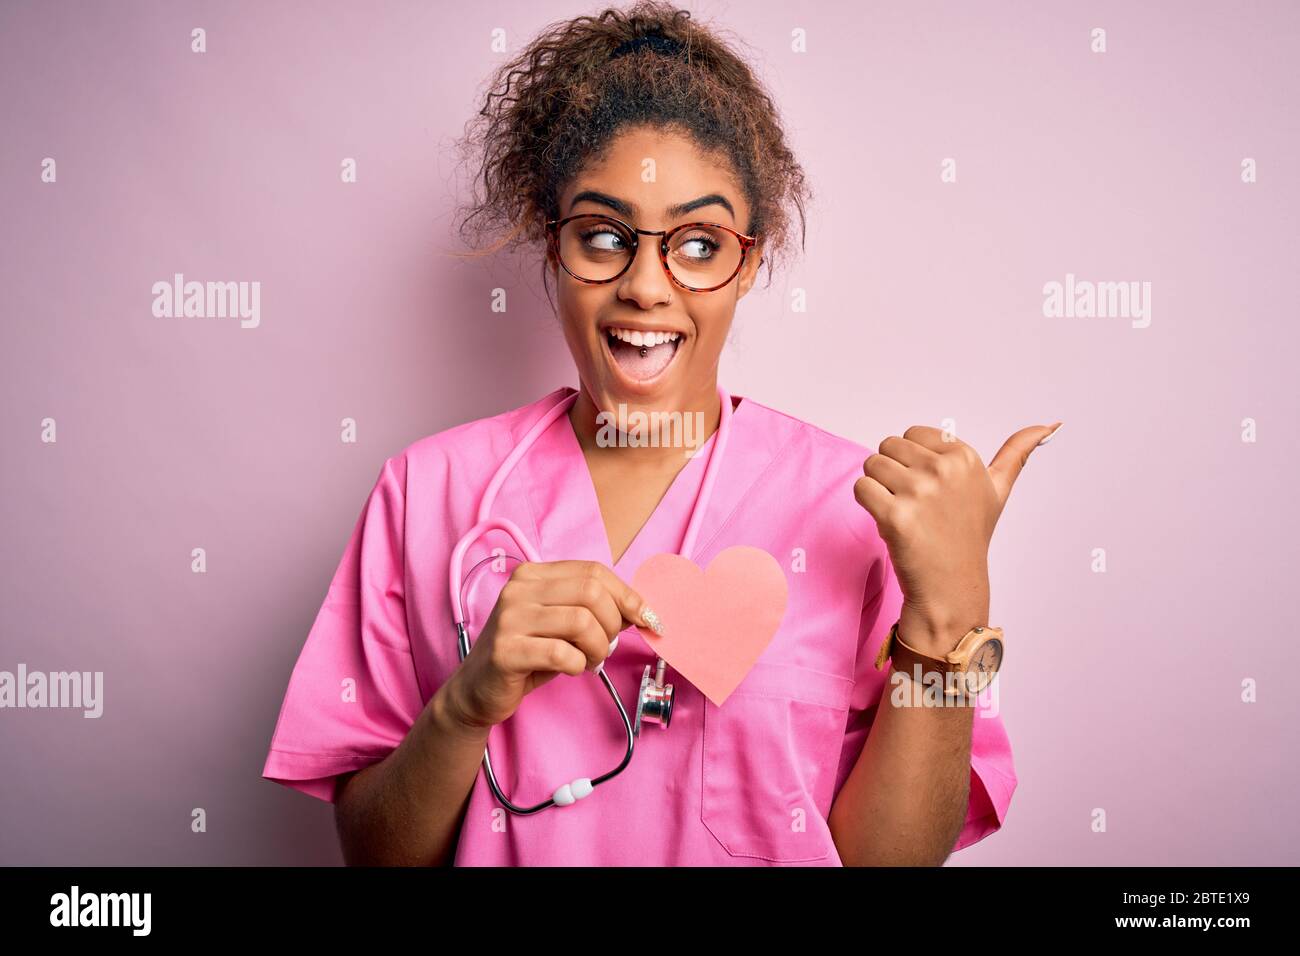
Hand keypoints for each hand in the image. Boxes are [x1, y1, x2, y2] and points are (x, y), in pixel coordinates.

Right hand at [443, 560, 652, 729]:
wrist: (478, 690)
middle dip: (613, 624)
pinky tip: (572, 668)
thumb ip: (592, 610)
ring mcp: (509, 619)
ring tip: (591, 661)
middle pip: (591, 592)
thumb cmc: (528, 654)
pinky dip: (578, 664)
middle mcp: (518, 589)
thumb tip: (640, 610)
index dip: (627, 595)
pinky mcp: (506, 651)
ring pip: (581, 622)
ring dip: (599, 648)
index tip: (647, 618)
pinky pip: (562, 653)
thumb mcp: (561, 624)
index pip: (593, 571)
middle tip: (608, 647)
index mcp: (533, 574)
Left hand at [853, 421, 1061, 650]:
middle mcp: (944, 470)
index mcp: (965, 457)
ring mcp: (920, 492)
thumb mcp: (998, 490)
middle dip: (893, 473)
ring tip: (904, 513)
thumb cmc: (969, 535)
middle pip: (888, 446)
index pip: (911, 434)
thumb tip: (1052, 424)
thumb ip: (1018, 453)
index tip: (931, 488)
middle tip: (915, 504)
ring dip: (879, 489)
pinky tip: (889, 522)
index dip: (913, 461)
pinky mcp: (895, 516)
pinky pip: (861, 488)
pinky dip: (867, 504)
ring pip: (872, 466)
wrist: (951, 585)